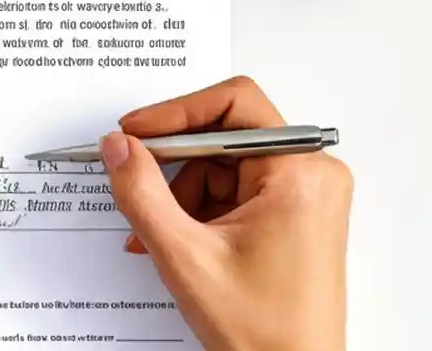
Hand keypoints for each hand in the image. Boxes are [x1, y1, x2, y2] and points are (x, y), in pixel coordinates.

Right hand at [102, 76, 352, 350]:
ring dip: (183, 194)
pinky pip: (236, 189)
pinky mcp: (295, 213)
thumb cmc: (263, 331)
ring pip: (224, 165)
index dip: (176, 112)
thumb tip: (118, 147)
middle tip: (137, 181)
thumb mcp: (184, 255)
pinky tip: (180, 239)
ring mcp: (306, 195)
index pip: (234, 103)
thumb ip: (142, 193)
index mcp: (300, 174)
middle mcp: (313, 175)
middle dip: (175, 167)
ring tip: (162, 234)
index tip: (136, 131)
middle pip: (225, 135)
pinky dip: (201, 209)